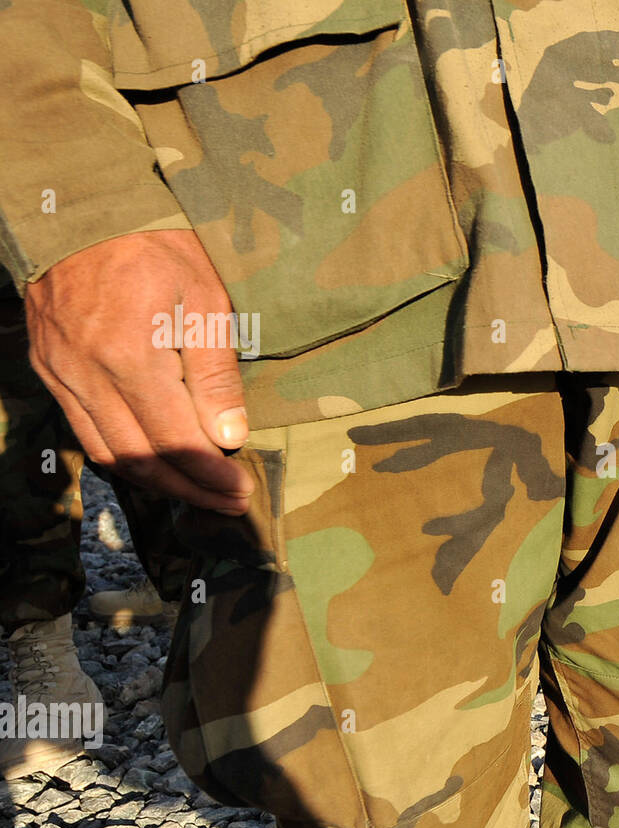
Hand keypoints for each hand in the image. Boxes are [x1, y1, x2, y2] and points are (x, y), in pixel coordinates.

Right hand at [25, 230, 253, 513]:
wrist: (83, 204)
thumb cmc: (156, 242)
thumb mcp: (204, 296)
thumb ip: (216, 371)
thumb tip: (229, 436)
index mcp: (129, 354)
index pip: (174, 441)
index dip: (210, 475)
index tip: (240, 491)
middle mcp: (86, 372)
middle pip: (139, 458)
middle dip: (187, 488)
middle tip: (227, 501)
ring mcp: (59, 371)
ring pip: (106, 451)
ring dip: (155, 480)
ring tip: (198, 489)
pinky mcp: (47, 367)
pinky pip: (83, 427)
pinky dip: (121, 452)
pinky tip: (155, 459)